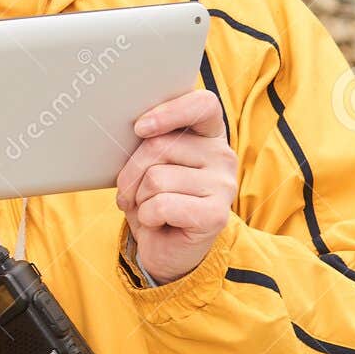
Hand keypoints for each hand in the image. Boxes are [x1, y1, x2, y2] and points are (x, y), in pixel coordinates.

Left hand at [115, 90, 237, 283]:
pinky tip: (158, 222)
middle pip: (159, 144)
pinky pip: (161, 205)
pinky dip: (147, 216)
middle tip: (130, 191)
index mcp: (209, 134)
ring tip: (149, 208)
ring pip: (156, 177)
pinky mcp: (216, 215)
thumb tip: (137, 130)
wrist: (167, 249)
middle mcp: (222, 155)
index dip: (169, 111)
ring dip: (139, 198)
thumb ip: (150, 142)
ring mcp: (223, 185)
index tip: (140, 128)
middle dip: (131, 172)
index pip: (202, 104)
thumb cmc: (155, 198)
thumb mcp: (149, 164)